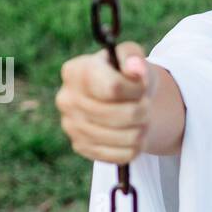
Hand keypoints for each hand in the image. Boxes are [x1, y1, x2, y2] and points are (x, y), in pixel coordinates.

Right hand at [56, 41, 156, 163]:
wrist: (118, 100)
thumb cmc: (125, 75)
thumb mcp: (131, 58)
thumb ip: (133, 56)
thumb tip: (135, 68)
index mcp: (75, 71)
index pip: (114, 88)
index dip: (137, 90)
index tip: (141, 86)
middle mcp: (66, 99)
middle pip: (122, 115)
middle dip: (143, 110)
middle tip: (145, 105)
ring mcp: (71, 126)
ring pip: (126, 137)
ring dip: (142, 128)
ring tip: (140, 118)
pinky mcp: (81, 147)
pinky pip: (122, 155)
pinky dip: (136, 146)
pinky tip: (132, 133)